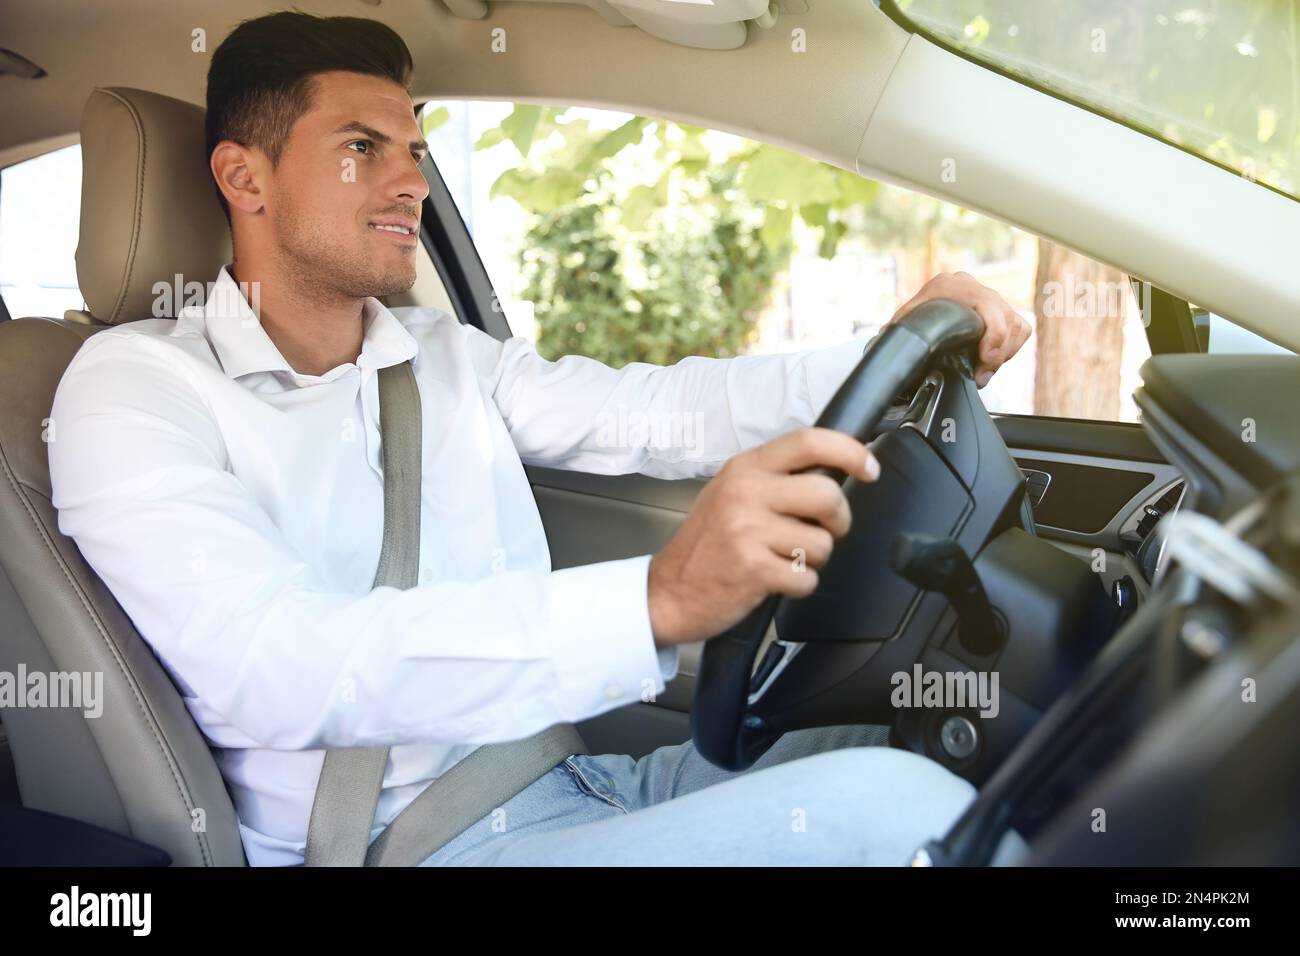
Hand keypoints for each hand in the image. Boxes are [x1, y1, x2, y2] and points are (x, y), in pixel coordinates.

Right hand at [647, 427, 880, 646]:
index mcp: (745, 468)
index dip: (849, 452)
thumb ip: (775, 478)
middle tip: (824, 532)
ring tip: (785, 559)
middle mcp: (745, 493)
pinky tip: (775, 581)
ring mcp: (747, 530)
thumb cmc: (708, 544)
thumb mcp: (732, 492)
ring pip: (822, 542)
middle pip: (827, 494)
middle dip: (838, 520)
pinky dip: (799, 585)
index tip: (868, 469)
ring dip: (814, 559)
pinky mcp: (753, 569)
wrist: (670, 592)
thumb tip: (834, 470)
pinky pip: (807, 577)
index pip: (809, 441)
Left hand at [889, 272, 1030, 387]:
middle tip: (981, 375)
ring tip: (984, 370)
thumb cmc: (906, 328)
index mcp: (947, 285)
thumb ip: (907, 339)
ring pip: (1015, 324)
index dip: (993, 334)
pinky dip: (1011, 347)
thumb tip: (908, 359)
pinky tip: (992, 359)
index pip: (986, 303)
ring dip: (1003, 352)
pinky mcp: (999, 309)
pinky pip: (1020, 327)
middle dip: (997, 352)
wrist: (912, 322)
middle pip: (1004, 317)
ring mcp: (986, 295)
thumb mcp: (903, 332)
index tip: (986, 360)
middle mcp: (969, 285)